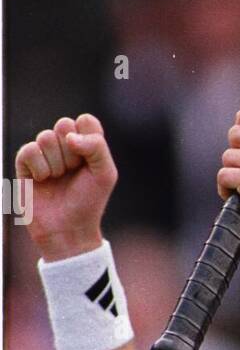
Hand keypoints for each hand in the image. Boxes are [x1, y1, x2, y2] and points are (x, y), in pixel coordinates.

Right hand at [15, 114, 116, 260]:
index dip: (88, 140)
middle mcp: (64, 145)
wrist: (68, 229)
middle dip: (72, 153)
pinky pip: (29, 150)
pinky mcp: (25, 164)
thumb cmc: (89, 202)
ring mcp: (44, 153)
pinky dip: (39, 168)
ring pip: (45, 137)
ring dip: (56, 163)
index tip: (90, 162)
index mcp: (85, 144)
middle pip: (64, 124)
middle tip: (73, 173)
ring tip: (58, 179)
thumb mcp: (105, 173)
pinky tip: (43, 181)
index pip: (85, 120)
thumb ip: (96, 146)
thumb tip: (69, 137)